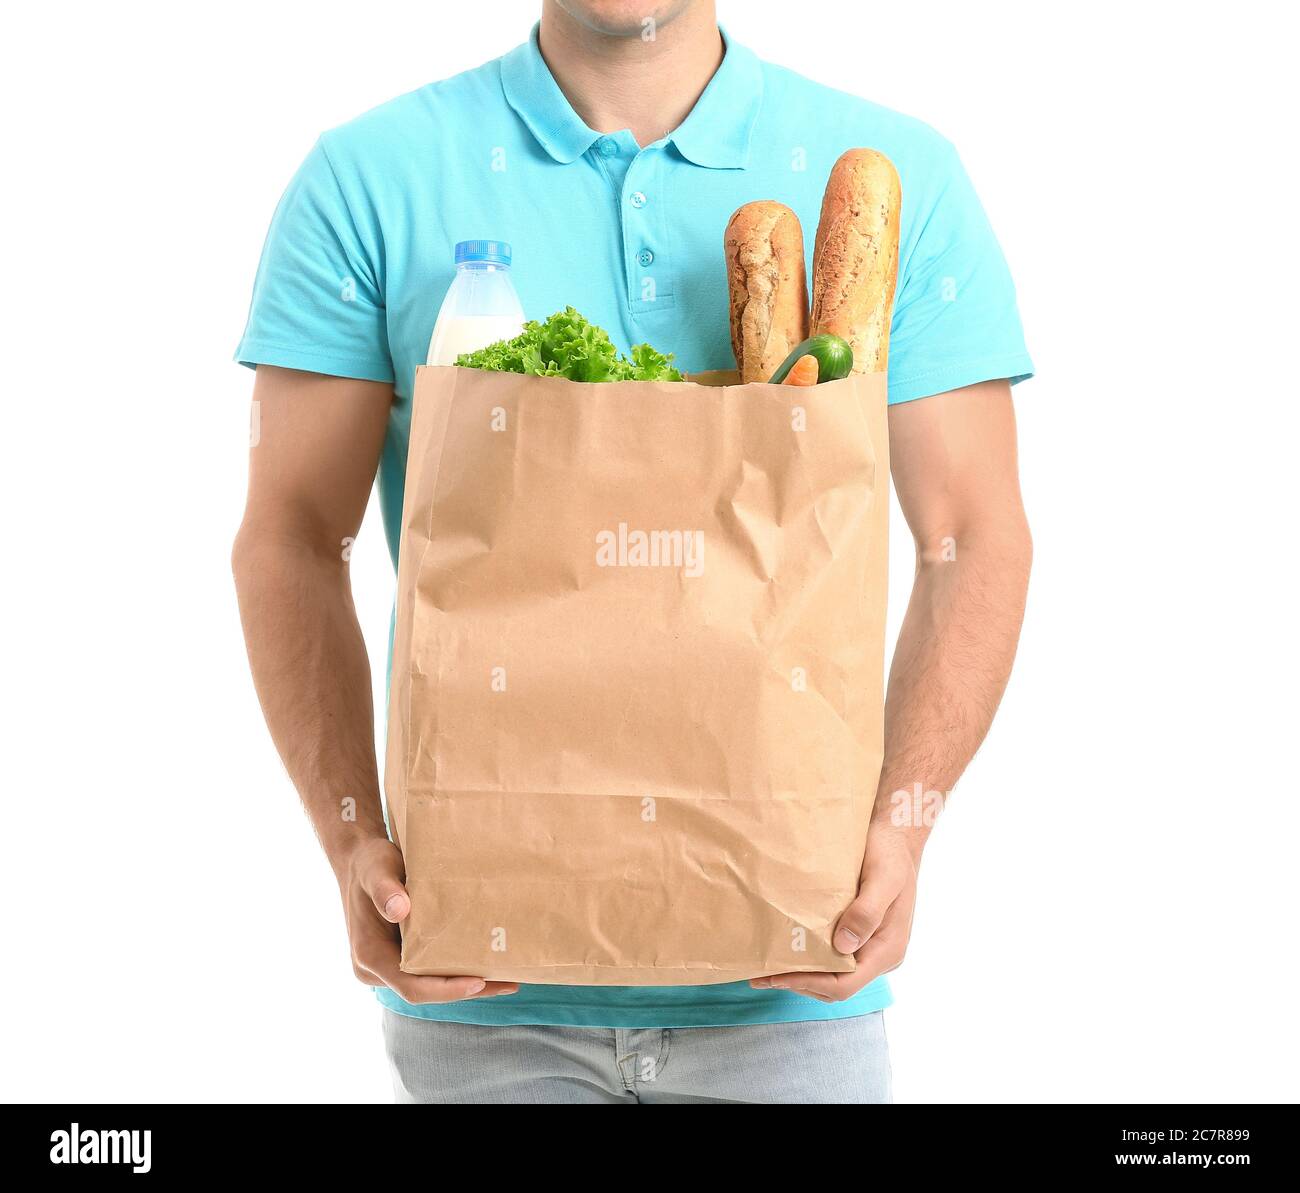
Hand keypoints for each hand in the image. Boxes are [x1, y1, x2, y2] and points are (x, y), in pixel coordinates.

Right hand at [338, 836, 518, 1003]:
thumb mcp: (375, 869)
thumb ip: (384, 888)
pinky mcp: (400, 957)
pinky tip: (487, 964)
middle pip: (425, 990)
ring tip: (507, 979)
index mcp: (369, 956)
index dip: (445, 989)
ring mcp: (388, 966)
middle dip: (465, 990)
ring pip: (429, 984)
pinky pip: (429, 971)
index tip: (478, 982)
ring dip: (466, 983)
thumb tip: (400, 910)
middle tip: (508, 983)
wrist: (359, 861)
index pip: (410, 986)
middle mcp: (377, 969)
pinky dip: (457, 970)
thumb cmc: (368, 863)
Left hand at [750, 824, 923, 1002]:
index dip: (810, 983)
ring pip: (831, 974)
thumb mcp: (883, 879)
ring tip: (766, 966)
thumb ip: (867, 912)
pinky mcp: (858, 935)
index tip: (778, 975)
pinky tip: (786, 948)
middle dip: (798, 983)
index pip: (846, 984)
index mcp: (888, 950)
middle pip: (835, 985)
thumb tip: (843, 945)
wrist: (897, 837)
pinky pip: (832, 956)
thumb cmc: (891, 855)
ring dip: (800, 974)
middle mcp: (879, 955)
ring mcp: (868, 947)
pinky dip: (809, 958)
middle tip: (761, 974)